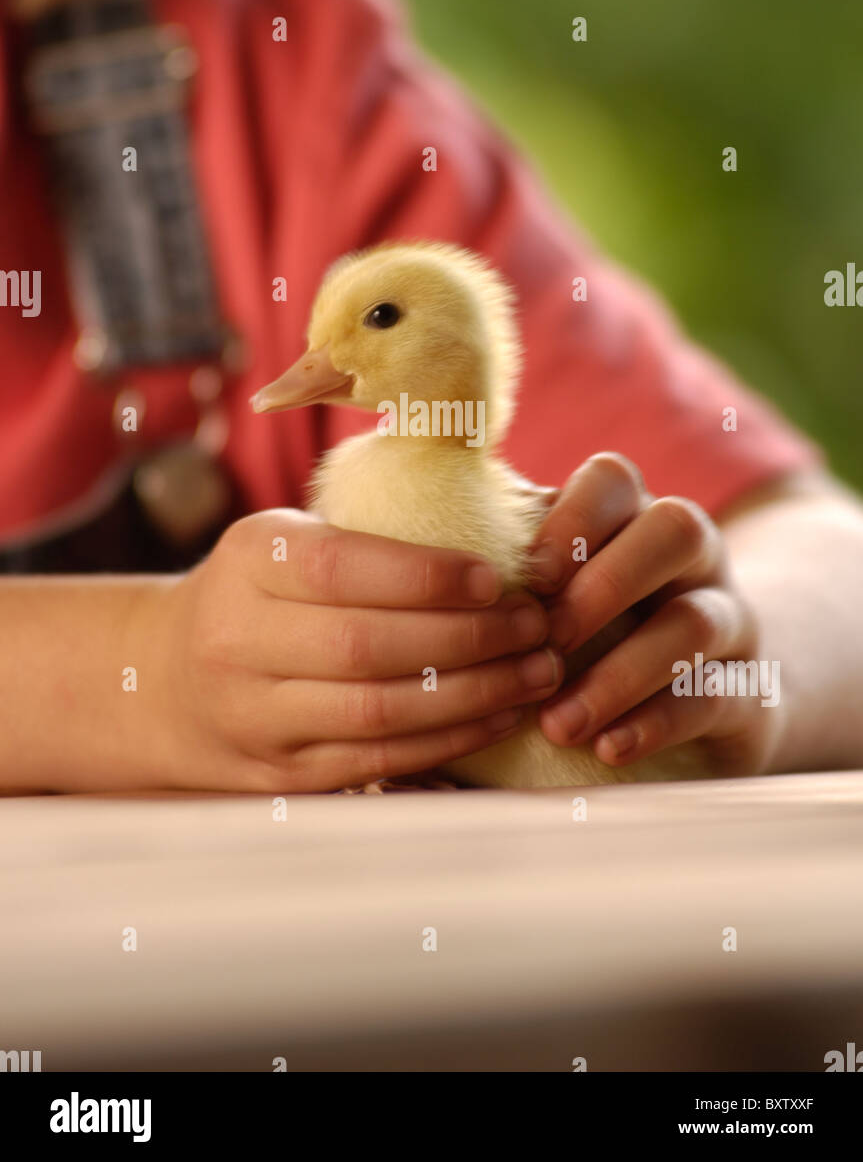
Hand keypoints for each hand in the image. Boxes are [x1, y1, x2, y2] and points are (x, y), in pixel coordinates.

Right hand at [149, 511, 561, 790]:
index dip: (424, 576)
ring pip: (379, 713)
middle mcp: (239, 640)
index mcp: (249, 562)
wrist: (167, 681)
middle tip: (536, 625)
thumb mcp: (288, 539)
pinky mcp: (283, 774)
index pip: (339, 568)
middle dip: (469, 638)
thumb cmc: (262, 593)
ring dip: (476, 694)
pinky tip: (500, 714)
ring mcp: (256, 717)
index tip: (493, 578)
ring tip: (537, 671)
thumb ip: (371, 535)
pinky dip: (451, 739)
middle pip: (366, 646)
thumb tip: (505, 522)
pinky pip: (380, 760)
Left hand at [526, 453, 770, 774]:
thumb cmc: (592, 641)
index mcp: (634, 520)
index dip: (575, 515)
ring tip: (557, 723)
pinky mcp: (749, 693)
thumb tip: (406, 580)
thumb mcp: (556, 599)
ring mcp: (729, 621)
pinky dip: (655, 722)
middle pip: (677, 528)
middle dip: (606, 583)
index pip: (615, 478)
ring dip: (619, 673)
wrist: (698, 703)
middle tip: (546, 640)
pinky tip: (606, 748)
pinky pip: (715, 696)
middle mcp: (693, 559)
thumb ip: (506, 579)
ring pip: (695, 620)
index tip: (530, 573)